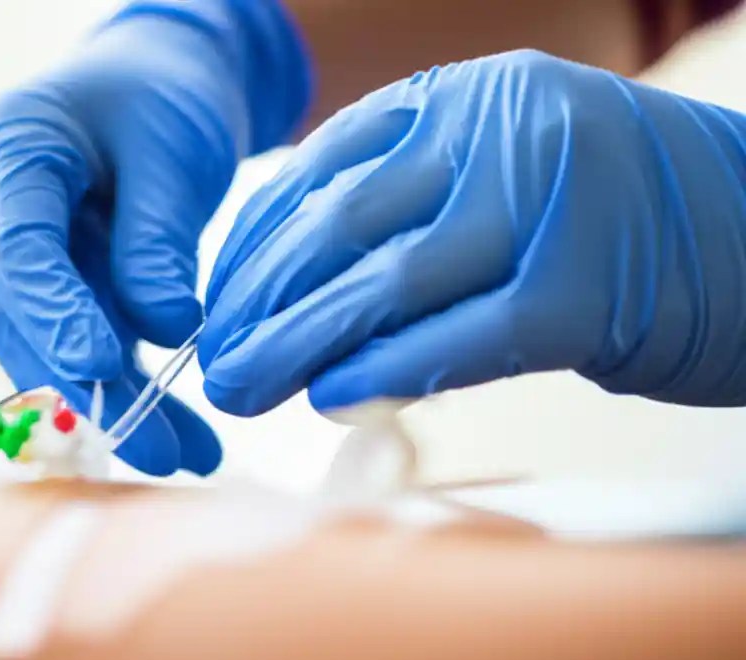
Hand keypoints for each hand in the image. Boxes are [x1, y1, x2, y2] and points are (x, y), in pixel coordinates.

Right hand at [0, 0, 310, 473]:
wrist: (158, 80)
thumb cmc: (162, 97)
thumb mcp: (171, 150)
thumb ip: (158, 239)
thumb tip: (166, 331)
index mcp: (2, 152)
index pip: (14, 248)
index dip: (52, 314)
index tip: (101, 368)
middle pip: (20, 313)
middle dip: (83, 388)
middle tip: (152, 448)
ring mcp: (11, 256)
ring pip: (50, 345)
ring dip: (115, 406)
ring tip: (184, 458)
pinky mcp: (50, 289)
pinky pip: (85, 345)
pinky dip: (133, 390)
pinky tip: (184, 439)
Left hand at [200, 50, 745, 415]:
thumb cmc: (611, 218)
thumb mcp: (500, 179)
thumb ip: (408, 216)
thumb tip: (294, 297)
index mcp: (465, 99)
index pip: (319, 170)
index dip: (253, 245)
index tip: (212, 304)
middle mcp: (500, 132)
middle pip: (337, 226)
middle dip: (258, 303)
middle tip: (214, 364)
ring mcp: (548, 204)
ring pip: (384, 283)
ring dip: (299, 345)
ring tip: (245, 389)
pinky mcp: (588, 290)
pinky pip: (460, 339)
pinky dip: (388, 371)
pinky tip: (333, 397)